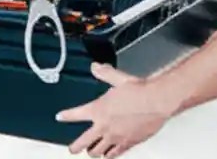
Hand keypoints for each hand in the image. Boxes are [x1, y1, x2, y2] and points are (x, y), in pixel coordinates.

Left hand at [55, 63, 179, 157]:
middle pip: (82, 142)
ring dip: (92, 152)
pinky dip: (110, 155)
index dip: (66, 116)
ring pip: (97, 152)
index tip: (60, 117)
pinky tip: (109, 154)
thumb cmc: (140, 91)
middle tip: (72, 148)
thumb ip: (105, 73)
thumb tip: (95, 67)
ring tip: (91, 152)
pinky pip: (114, 154)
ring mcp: (115, 137)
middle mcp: (104, 126)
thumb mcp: (119, 78)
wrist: (157, 102)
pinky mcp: (127, 143)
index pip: (75, 114)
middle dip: (74, 147)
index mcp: (98, 109)